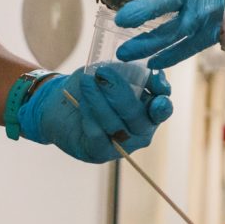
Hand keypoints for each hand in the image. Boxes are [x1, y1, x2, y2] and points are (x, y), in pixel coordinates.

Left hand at [17, 63, 173, 162]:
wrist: (61, 101)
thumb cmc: (96, 83)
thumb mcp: (119, 70)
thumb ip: (139, 71)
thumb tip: (156, 78)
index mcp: (150, 110)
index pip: (163, 111)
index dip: (162, 104)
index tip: (158, 92)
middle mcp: (141, 132)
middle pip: (137, 118)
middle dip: (120, 93)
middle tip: (103, 72)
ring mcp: (121, 145)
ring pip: (116, 126)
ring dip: (99, 101)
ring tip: (86, 81)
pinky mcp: (99, 153)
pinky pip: (97, 136)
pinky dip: (89, 116)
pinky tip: (82, 102)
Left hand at [106, 0, 224, 69]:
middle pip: (154, 6)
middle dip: (132, 15)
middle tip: (118, 21)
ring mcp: (200, 15)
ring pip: (167, 34)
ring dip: (143, 45)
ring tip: (124, 53)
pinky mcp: (209, 33)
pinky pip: (184, 50)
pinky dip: (167, 58)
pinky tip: (151, 63)